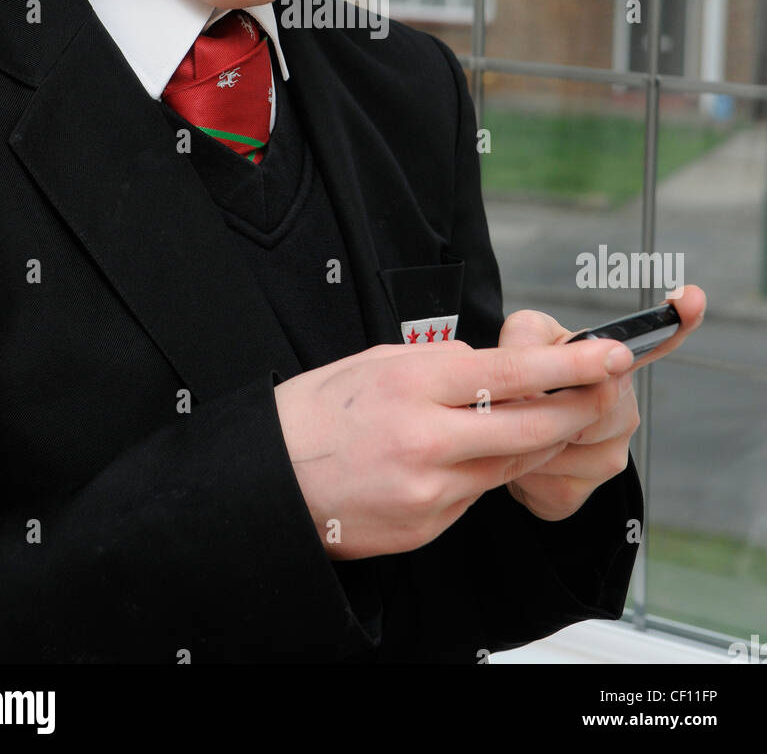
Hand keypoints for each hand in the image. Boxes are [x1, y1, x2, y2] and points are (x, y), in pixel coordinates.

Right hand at [273, 332, 645, 560]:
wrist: (268, 485)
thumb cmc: (314, 414)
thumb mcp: (374, 363)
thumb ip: (439, 364)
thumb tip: (489, 366)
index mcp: (412, 384)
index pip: (512, 372)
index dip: (571, 364)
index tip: (612, 354)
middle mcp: (426, 439)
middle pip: (530, 425)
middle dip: (576, 407)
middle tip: (605, 390)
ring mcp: (430, 489)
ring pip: (510, 462)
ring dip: (536, 439)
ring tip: (544, 415)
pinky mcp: (428, 525)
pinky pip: (476, 493)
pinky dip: (484, 470)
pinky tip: (465, 456)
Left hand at [502, 284, 705, 521]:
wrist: (509, 438)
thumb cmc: (524, 379)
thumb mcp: (520, 342)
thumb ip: (525, 341)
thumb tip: (539, 370)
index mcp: (610, 359)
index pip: (656, 340)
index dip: (679, 320)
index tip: (691, 299)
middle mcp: (623, 402)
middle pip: (597, 406)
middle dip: (547, 404)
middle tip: (523, 397)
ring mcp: (614, 447)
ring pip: (571, 449)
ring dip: (531, 441)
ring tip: (519, 428)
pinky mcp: (590, 486)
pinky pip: (558, 484)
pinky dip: (528, 474)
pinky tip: (526, 460)